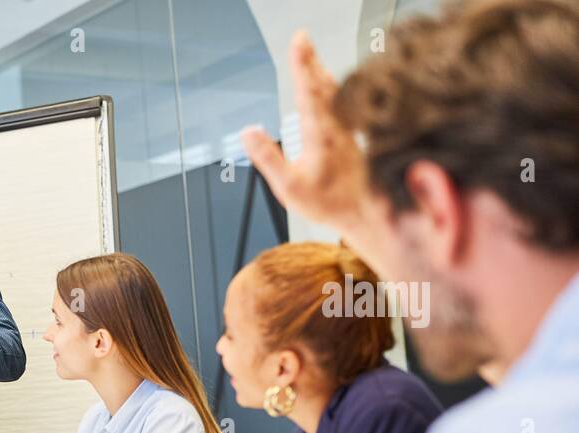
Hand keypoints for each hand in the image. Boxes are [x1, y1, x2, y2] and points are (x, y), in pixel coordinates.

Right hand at [239, 32, 370, 235]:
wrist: (365, 213)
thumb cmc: (328, 203)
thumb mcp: (289, 187)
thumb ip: (268, 157)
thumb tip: (249, 131)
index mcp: (319, 135)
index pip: (308, 91)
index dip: (302, 64)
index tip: (299, 40)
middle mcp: (336, 127)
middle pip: (322, 84)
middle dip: (311, 60)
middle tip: (303, 38)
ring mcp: (346, 130)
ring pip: (334, 92)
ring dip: (322, 71)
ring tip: (312, 56)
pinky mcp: (352, 137)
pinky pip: (341, 104)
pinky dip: (332, 89)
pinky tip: (331, 87)